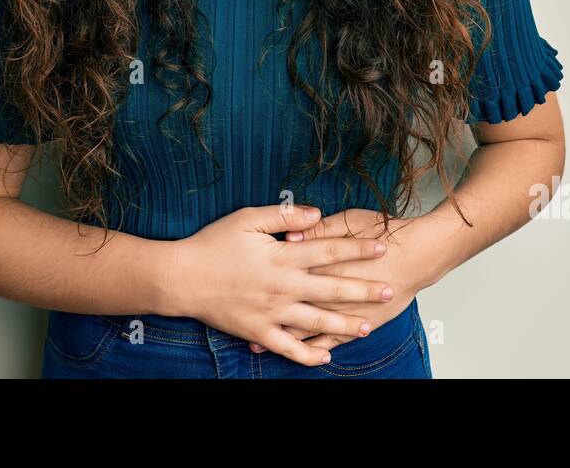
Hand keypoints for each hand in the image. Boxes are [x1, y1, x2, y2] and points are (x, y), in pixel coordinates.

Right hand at [170, 203, 395, 366]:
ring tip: (369, 327)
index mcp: (283, 256)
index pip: (329, 250)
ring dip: (345, 324)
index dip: (358, 249)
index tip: (382, 248)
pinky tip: (326, 356)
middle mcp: (283, 286)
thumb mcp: (246, 219)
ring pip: (316, 321)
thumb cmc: (212, 244)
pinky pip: (288, 348)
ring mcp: (272, 312)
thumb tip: (317, 212)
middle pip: (332, 288)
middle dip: (363, 290)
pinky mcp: (258, 332)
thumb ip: (284, 215)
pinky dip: (308, 354)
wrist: (180, 278)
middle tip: (389, 291)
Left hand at [249, 208, 436, 353]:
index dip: (266, 272)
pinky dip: (312, 349)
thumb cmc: (389, 232)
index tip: (242, 274)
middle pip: (294, 300)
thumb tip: (292, 235)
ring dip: (281, 333)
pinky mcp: (360, 320)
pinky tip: (297, 353)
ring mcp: (346, 308)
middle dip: (265, 307)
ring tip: (254, 339)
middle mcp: (333, 288)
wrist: (423, 253)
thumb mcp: (352, 219)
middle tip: (239, 309)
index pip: (291, 268)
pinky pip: (331, 339)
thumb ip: (321, 227)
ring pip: (308, 325)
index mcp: (328, 260)